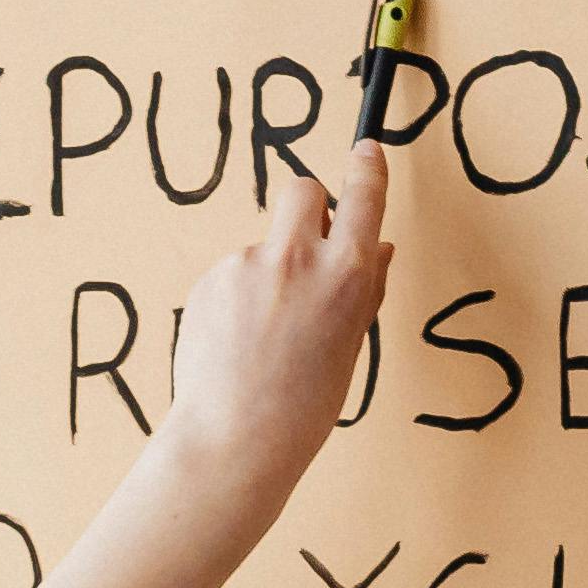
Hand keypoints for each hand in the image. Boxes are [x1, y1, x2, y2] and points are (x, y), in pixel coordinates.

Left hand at [151, 129, 389, 526]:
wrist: (237, 436)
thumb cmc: (304, 404)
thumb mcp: (350, 343)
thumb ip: (363, 288)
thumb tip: (378, 247)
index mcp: (345, 274)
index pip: (363, 197)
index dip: (367, 169)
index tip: (367, 150)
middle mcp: (296, 258)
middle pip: (302, 189)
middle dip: (309, 204)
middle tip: (309, 241)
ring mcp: (246, 265)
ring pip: (264, 245)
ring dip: (268, 272)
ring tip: (265, 335)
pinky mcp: (210, 280)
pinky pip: (232, 275)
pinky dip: (237, 299)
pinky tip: (237, 342)